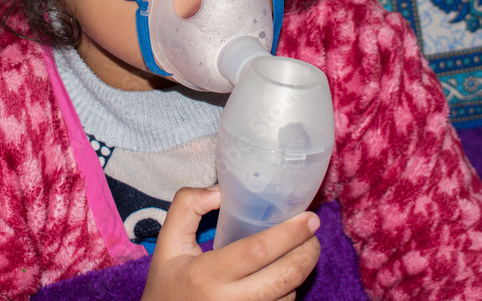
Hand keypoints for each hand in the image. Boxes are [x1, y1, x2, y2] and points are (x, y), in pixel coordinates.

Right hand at [141, 186, 320, 300]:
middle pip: (284, 276)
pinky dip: (289, 291)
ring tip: (301, 250)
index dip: (289, 233)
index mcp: (207, 275)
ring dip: (301, 272)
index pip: (257, 250)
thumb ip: (187, 206)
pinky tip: (285, 275)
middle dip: (307, 252)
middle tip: (314, 234)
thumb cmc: (168, 283)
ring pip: (288, 296)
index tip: (309, 219)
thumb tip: (221, 191)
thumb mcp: (167, 242)